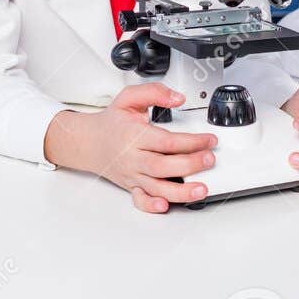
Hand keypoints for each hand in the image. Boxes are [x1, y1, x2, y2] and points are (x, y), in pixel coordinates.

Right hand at [46, 83, 217, 213]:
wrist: (89, 141)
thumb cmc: (112, 122)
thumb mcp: (129, 98)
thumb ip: (154, 92)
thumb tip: (177, 98)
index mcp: (134, 135)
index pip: (166, 141)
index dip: (191, 141)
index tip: (209, 140)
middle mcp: (133, 158)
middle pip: (163, 166)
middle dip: (190, 164)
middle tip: (209, 159)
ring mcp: (132, 174)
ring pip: (156, 187)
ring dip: (181, 192)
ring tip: (201, 190)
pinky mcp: (131, 186)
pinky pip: (140, 200)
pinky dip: (151, 205)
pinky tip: (165, 205)